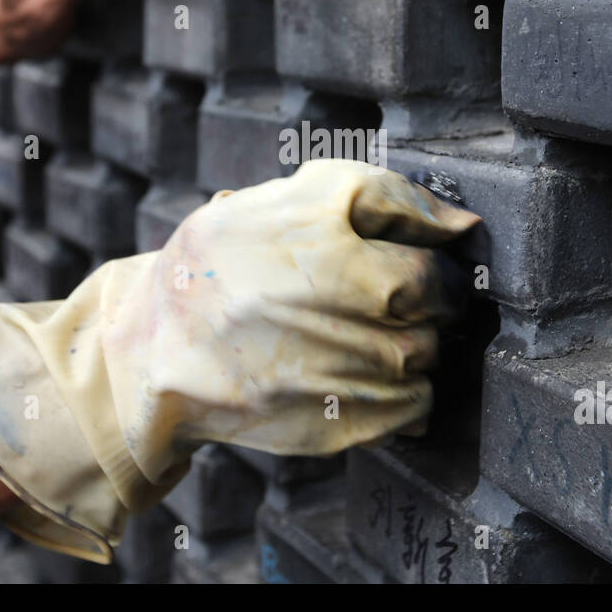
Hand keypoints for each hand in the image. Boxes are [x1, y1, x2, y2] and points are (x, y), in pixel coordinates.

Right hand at [0, 160, 481, 562]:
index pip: (416, 211)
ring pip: (429, 348)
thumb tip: (459, 223)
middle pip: (437, 285)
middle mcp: (338, 282)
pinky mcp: (344, 416)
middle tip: (394, 293)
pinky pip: (416, 404)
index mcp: (319, 216)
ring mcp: (345, 355)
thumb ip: (363, 196)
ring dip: (413, 342)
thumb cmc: (217, 272)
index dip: (435, 224)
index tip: (441, 237)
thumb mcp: (270, 204)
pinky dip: (404, 393)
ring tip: (358, 336)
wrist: (152, 354)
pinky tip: (358, 375)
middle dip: (430, 290)